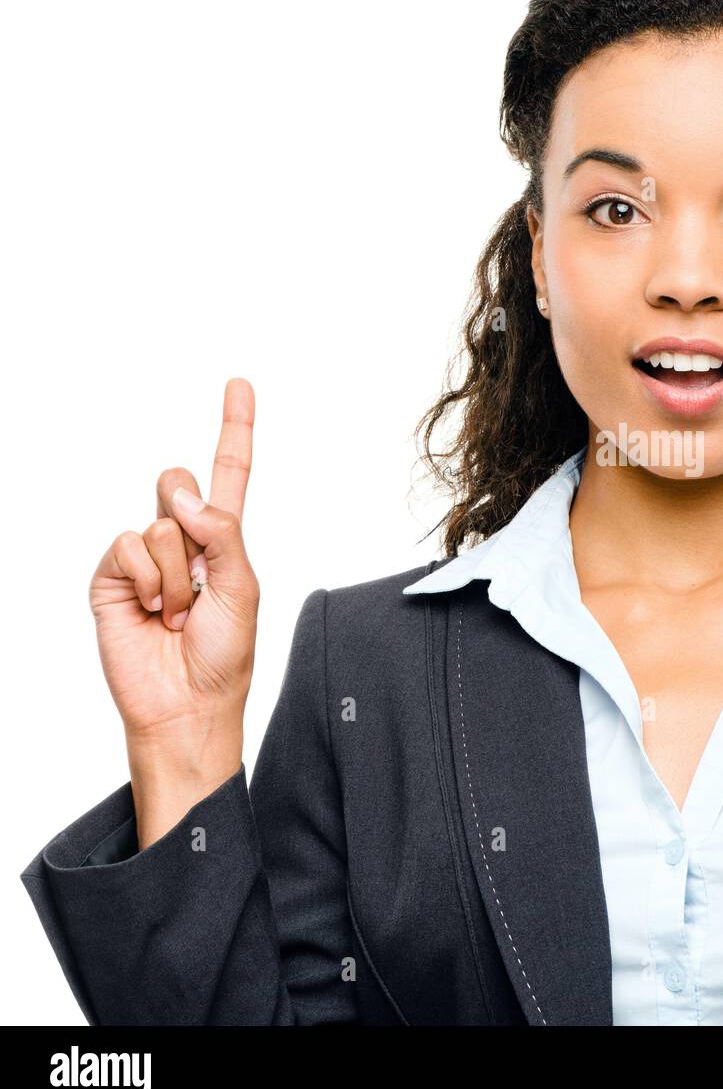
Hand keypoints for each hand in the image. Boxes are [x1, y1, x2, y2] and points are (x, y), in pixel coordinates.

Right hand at [89, 378, 258, 831]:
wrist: (187, 705)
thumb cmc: (224, 653)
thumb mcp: (243, 587)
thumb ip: (222, 533)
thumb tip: (181, 494)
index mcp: (223, 539)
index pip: (229, 472)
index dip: (234, 427)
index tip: (239, 384)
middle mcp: (182, 539)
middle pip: (178, 481)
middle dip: (193, 522)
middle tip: (200, 580)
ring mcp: (144, 557)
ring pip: (159, 522)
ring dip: (179, 573)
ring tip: (181, 613)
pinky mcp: (112, 577)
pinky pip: (127, 546)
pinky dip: (148, 581)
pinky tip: (154, 613)